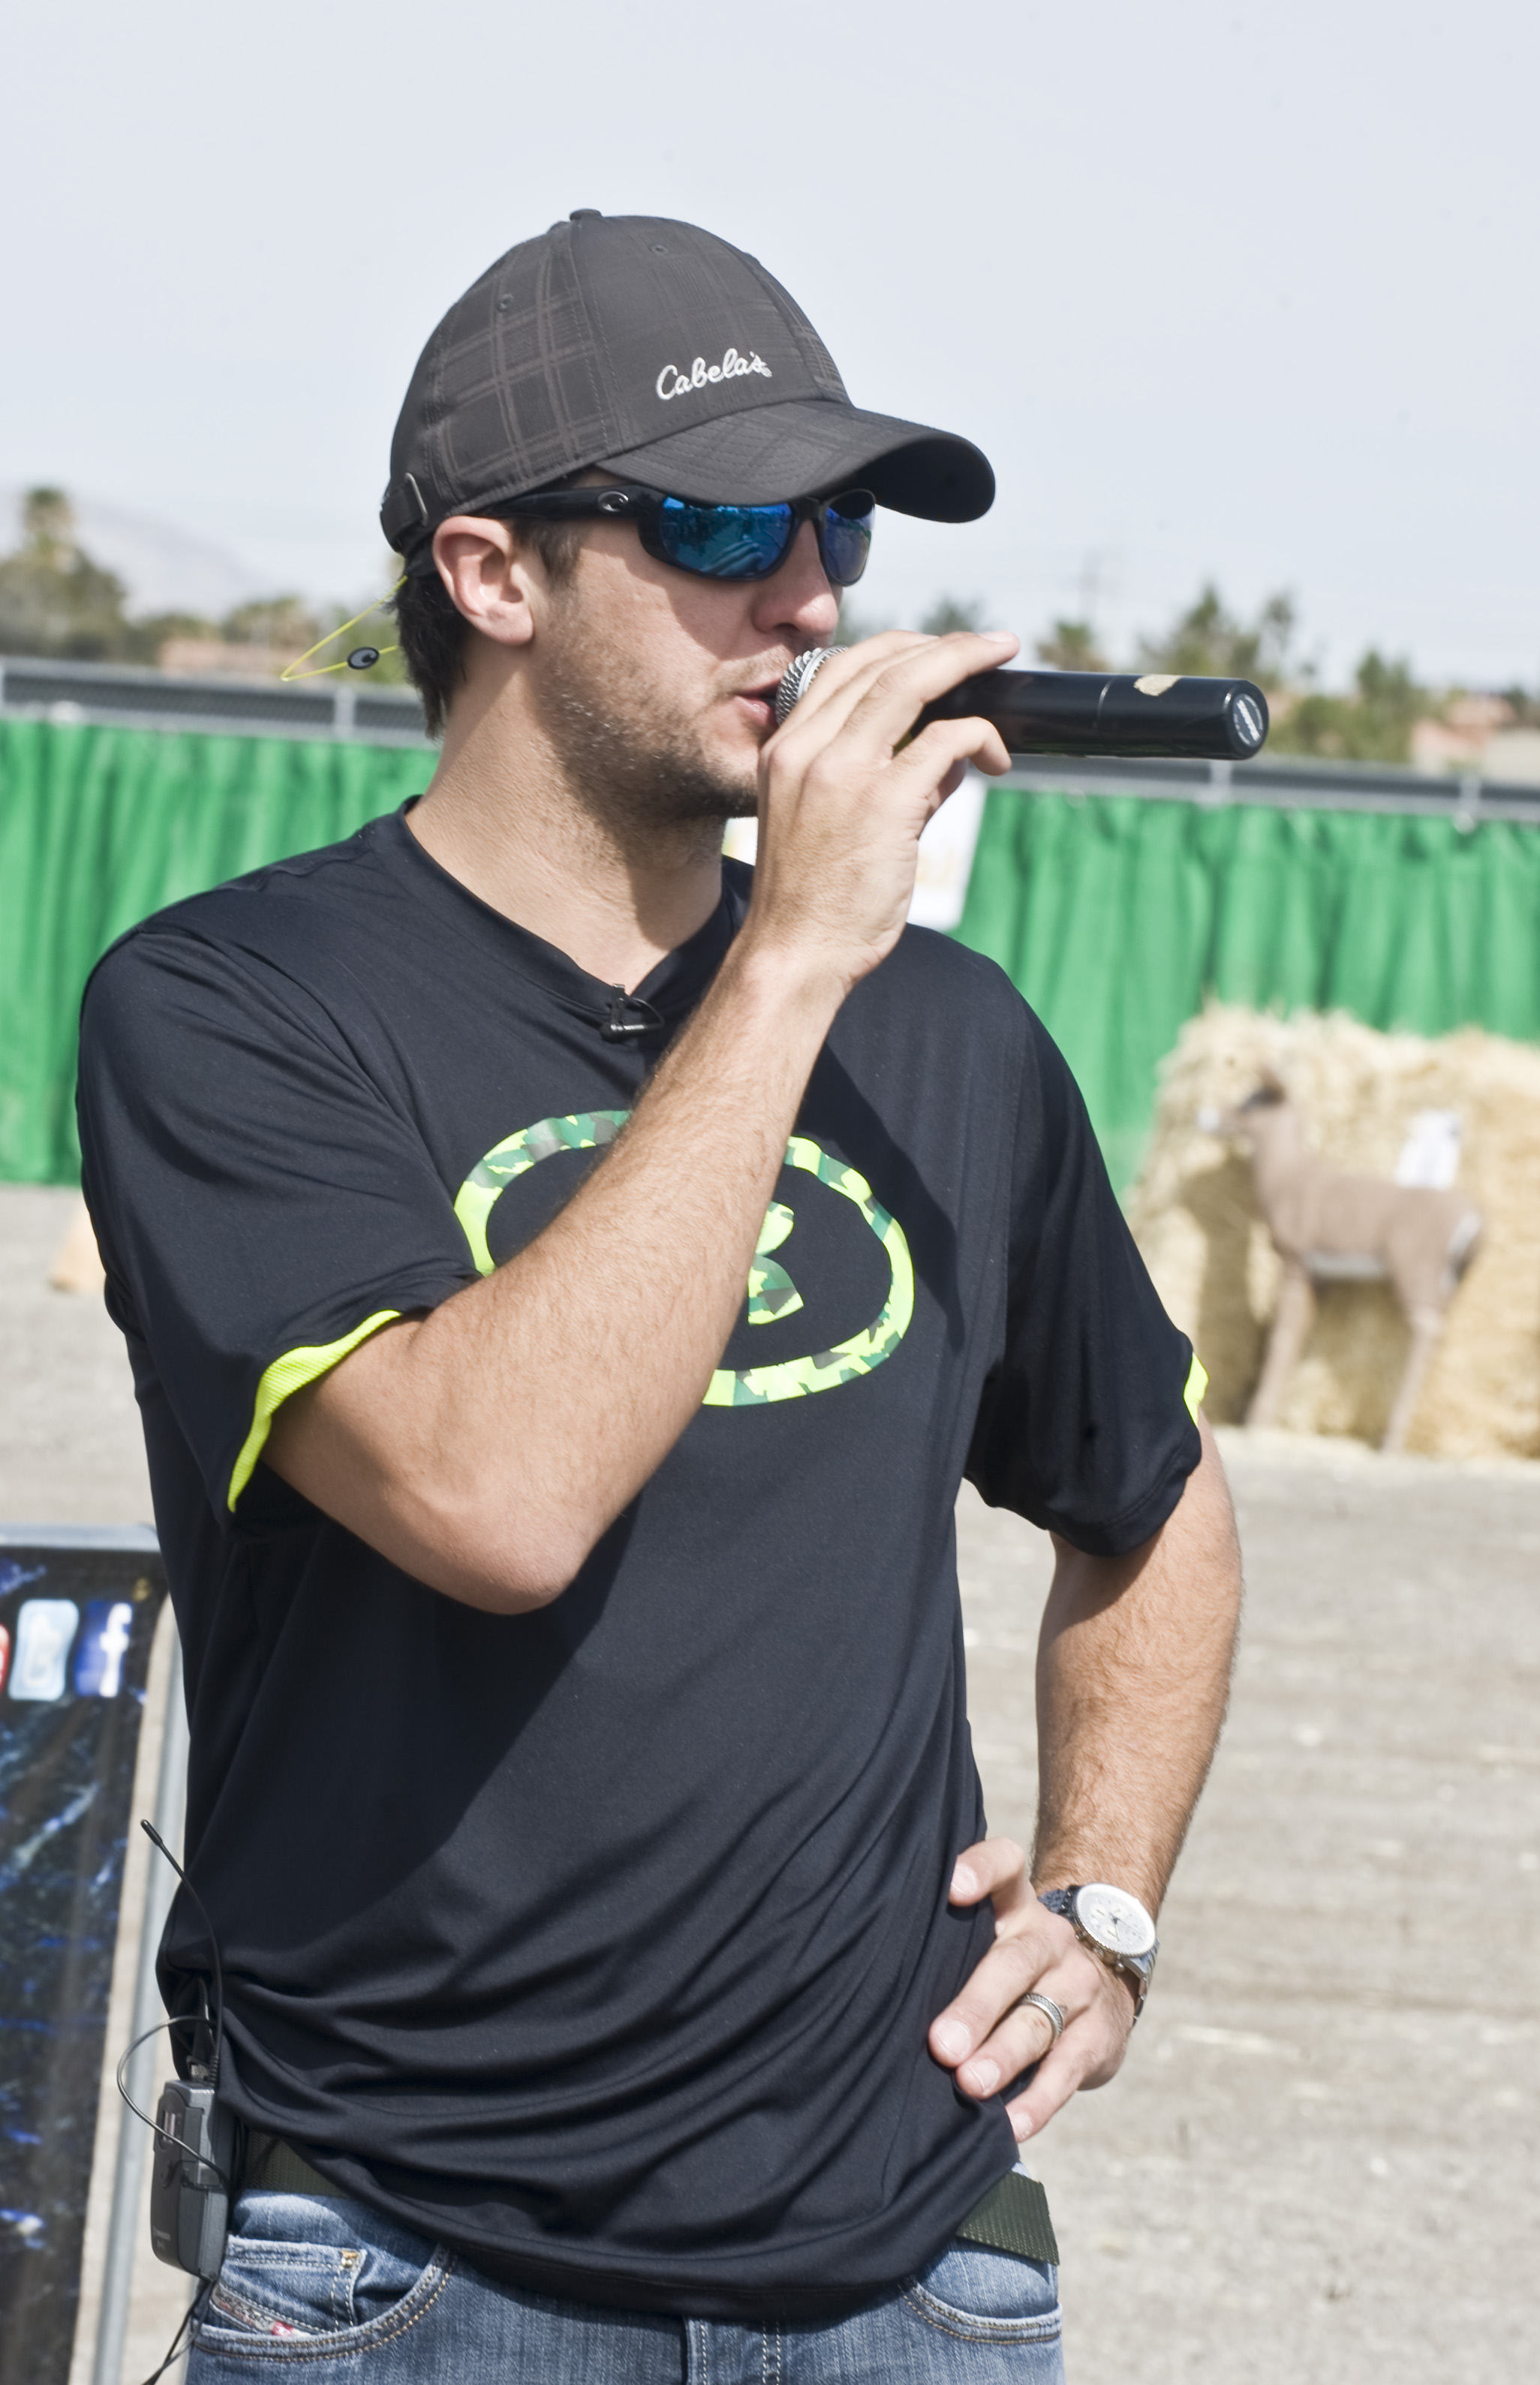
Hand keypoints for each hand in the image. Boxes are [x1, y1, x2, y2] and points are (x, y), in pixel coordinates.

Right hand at [743, 628, 1017, 998]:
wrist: (793, 955)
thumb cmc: (814, 902)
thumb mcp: (829, 824)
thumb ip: (886, 781)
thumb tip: (947, 756)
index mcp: (785, 749)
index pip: (843, 668)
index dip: (898, 647)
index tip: (938, 649)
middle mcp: (806, 750)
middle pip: (880, 664)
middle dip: (944, 645)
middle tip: (989, 646)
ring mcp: (841, 772)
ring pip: (909, 684)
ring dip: (965, 663)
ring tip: (1000, 660)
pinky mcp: (882, 802)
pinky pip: (943, 741)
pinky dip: (977, 736)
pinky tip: (994, 757)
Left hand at [927, 1837, 1137, 2143]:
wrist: (1100, 1986)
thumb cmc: (1012, 1966)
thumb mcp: (990, 1938)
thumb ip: (948, 1947)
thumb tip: (870, 1994)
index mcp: (1016, 1904)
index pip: (1006, 1865)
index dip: (981, 1869)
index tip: (950, 1889)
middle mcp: (1049, 1938)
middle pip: (1013, 1963)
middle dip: (975, 2006)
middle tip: (940, 2044)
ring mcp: (1078, 1985)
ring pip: (1039, 2019)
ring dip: (1003, 2055)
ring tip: (971, 2084)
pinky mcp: (1097, 2035)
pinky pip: (1067, 2069)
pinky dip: (1038, 2100)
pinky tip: (1012, 2123)